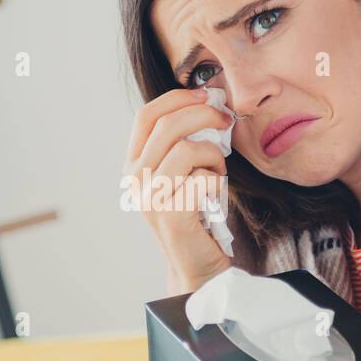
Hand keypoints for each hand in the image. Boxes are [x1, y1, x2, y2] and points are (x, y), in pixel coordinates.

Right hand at [122, 87, 233, 293]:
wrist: (198, 266)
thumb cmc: (197, 215)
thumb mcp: (184, 173)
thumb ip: (183, 142)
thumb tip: (209, 102)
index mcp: (134, 165)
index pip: (146, 116)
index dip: (177, 98)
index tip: (206, 94)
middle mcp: (135, 181)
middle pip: (167, 125)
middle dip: (203, 114)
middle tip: (226, 119)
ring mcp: (150, 199)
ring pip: (187, 149)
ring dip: (213, 155)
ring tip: (219, 171)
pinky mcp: (171, 215)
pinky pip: (202, 178)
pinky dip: (217, 182)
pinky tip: (215, 196)